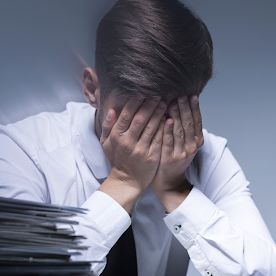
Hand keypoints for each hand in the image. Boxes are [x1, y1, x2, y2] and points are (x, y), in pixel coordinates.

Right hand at [99, 96, 166, 212]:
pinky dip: (164, 127)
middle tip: (158, 95)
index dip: (135, 103)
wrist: (127, 181)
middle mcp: (128, 142)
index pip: (126, 115)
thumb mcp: (106, 143)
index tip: (143, 93)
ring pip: (152, 127)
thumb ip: (107, 126)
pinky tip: (169, 118)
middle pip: (140, 119)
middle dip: (150, 105)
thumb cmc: (117, 159)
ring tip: (165, 103)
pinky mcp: (152, 156)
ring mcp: (141, 150)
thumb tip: (111, 110)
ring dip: (159, 113)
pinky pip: (160, 138)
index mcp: (117, 136)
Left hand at [151, 95, 203, 211]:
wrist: (168, 181)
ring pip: (181, 131)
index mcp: (197, 140)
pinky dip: (168, 130)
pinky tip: (166, 120)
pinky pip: (169, 141)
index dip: (194, 107)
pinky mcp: (170, 158)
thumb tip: (181, 103)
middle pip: (189, 123)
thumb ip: (183, 126)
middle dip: (186, 108)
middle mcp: (192, 146)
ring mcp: (182, 153)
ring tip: (174, 102)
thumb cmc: (173, 157)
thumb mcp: (183, 142)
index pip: (197, 120)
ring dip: (178, 115)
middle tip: (181, 94)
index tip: (191, 94)